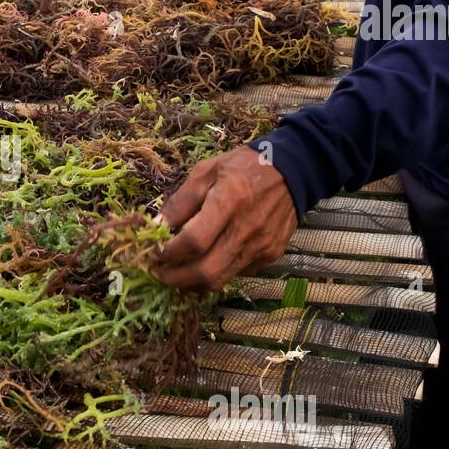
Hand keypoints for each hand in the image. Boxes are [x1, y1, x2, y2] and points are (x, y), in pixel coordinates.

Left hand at [155, 146, 297, 291]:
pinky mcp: (270, 254)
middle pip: (206, 270)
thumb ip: (181, 201)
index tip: (155, 253)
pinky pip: (236, 273)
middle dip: (176, 278)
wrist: (293, 170)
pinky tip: (205, 262)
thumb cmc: (244, 166)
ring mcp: (261, 246)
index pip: (194, 241)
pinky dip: (215, 273)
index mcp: (229, 201)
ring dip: (193, 282)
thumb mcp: (207, 171)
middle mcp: (247, 229)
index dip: (169, 252)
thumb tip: (156, 226)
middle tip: (160, 273)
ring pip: (221, 279)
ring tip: (177, 273)